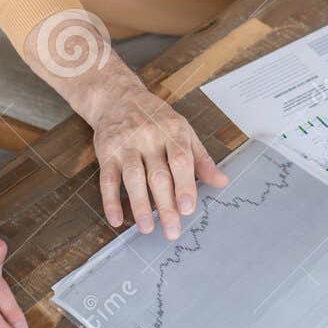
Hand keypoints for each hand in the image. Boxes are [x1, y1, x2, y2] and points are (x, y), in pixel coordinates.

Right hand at [85, 86, 227, 238]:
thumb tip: (222, 182)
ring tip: (147, 228)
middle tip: (172, 231)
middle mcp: (149, 137)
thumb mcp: (183, 130)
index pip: (181, 160)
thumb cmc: (156, 118)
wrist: (118, 97)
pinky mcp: (106, 152)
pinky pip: (107, 179)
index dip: (185, 186)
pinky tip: (116, 219)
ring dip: (139, 205)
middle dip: (165, 205)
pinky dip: (110, 200)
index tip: (188, 209)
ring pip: (132, 178)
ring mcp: (126, 145)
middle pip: (158, 175)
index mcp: (173, 132)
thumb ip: (201, 159)